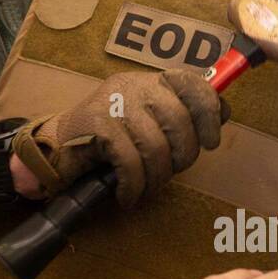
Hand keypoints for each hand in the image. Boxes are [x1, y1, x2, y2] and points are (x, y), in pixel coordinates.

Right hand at [11, 68, 229, 207]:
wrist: (54, 147)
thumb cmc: (107, 140)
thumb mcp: (147, 122)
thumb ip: (181, 116)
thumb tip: (223, 112)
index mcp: (151, 82)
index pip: (192, 83)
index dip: (208, 112)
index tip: (210, 140)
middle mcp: (134, 85)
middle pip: (179, 121)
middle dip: (181, 157)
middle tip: (168, 173)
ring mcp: (114, 103)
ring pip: (155, 146)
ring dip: (156, 177)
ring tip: (146, 188)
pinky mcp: (97, 125)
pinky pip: (130, 162)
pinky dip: (134, 186)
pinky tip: (128, 196)